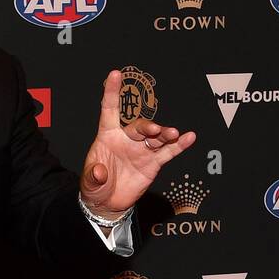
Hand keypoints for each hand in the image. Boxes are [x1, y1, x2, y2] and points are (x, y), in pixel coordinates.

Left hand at [79, 69, 195, 218]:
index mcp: (107, 136)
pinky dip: (179, 145)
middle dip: (148, 127)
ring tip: (173, 134)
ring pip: (156, 137)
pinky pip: (168, 152)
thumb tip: (99, 172)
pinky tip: (189, 138)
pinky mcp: (153, 163)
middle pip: (139, 126)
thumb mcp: (89, 184)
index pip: (109, 110)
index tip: (115, 74)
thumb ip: (93, 177)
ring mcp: (142, 150)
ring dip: (166, 133)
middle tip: (155, 130)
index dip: (111, 92)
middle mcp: (127, 139)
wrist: (107, 204)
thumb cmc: (95, 187)